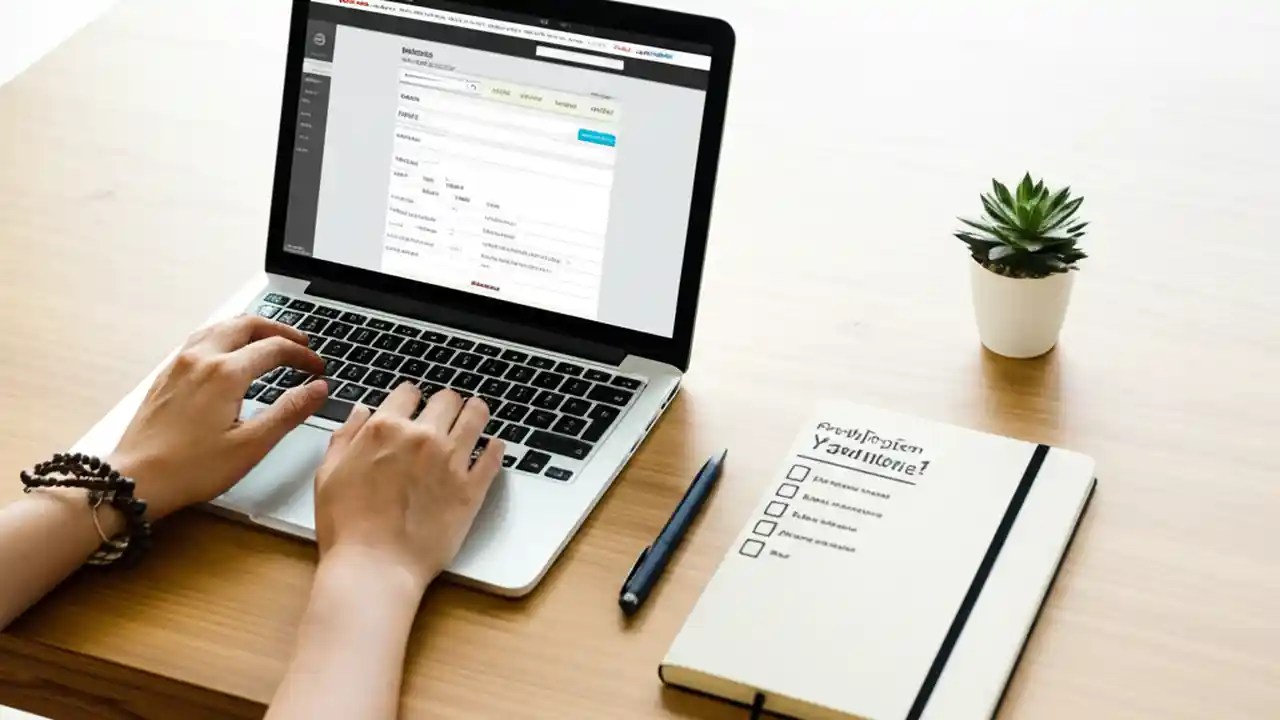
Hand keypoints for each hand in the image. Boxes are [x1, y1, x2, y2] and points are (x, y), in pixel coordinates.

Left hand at [107, 316, 326, 519]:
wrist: (135, 480)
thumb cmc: (192, 468)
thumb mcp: (251, 445)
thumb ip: (289, 412)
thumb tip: (318, 389)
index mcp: (225, 373)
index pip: (274, 348)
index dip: (302, 356)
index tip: (317, 369)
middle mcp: (201, 359)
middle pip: (247, 324)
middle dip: (278, 330)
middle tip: (300, 345)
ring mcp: (179, 364)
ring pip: (221, 326)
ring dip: (250, 329)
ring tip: (269, 342)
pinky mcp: (166, 375)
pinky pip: (201, 339)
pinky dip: (226, 337)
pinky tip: (230, 354)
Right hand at [314, 383, 504, 594]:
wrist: (375, 567)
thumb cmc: (347, 528)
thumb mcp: (328, 475)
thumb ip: (346, 437)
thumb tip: (361, 412)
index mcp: (384, 430)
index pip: (408, 392)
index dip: (411, 398)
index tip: (415, 405)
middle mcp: (421, 437)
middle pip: (446, 399)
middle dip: (445, 404)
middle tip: (446, 413)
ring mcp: (450, 461)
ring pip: (476, 417)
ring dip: (476, 413)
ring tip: (476, 415)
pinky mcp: (472, 488)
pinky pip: (494, 455)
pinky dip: (496, 447)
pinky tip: (493, 446)